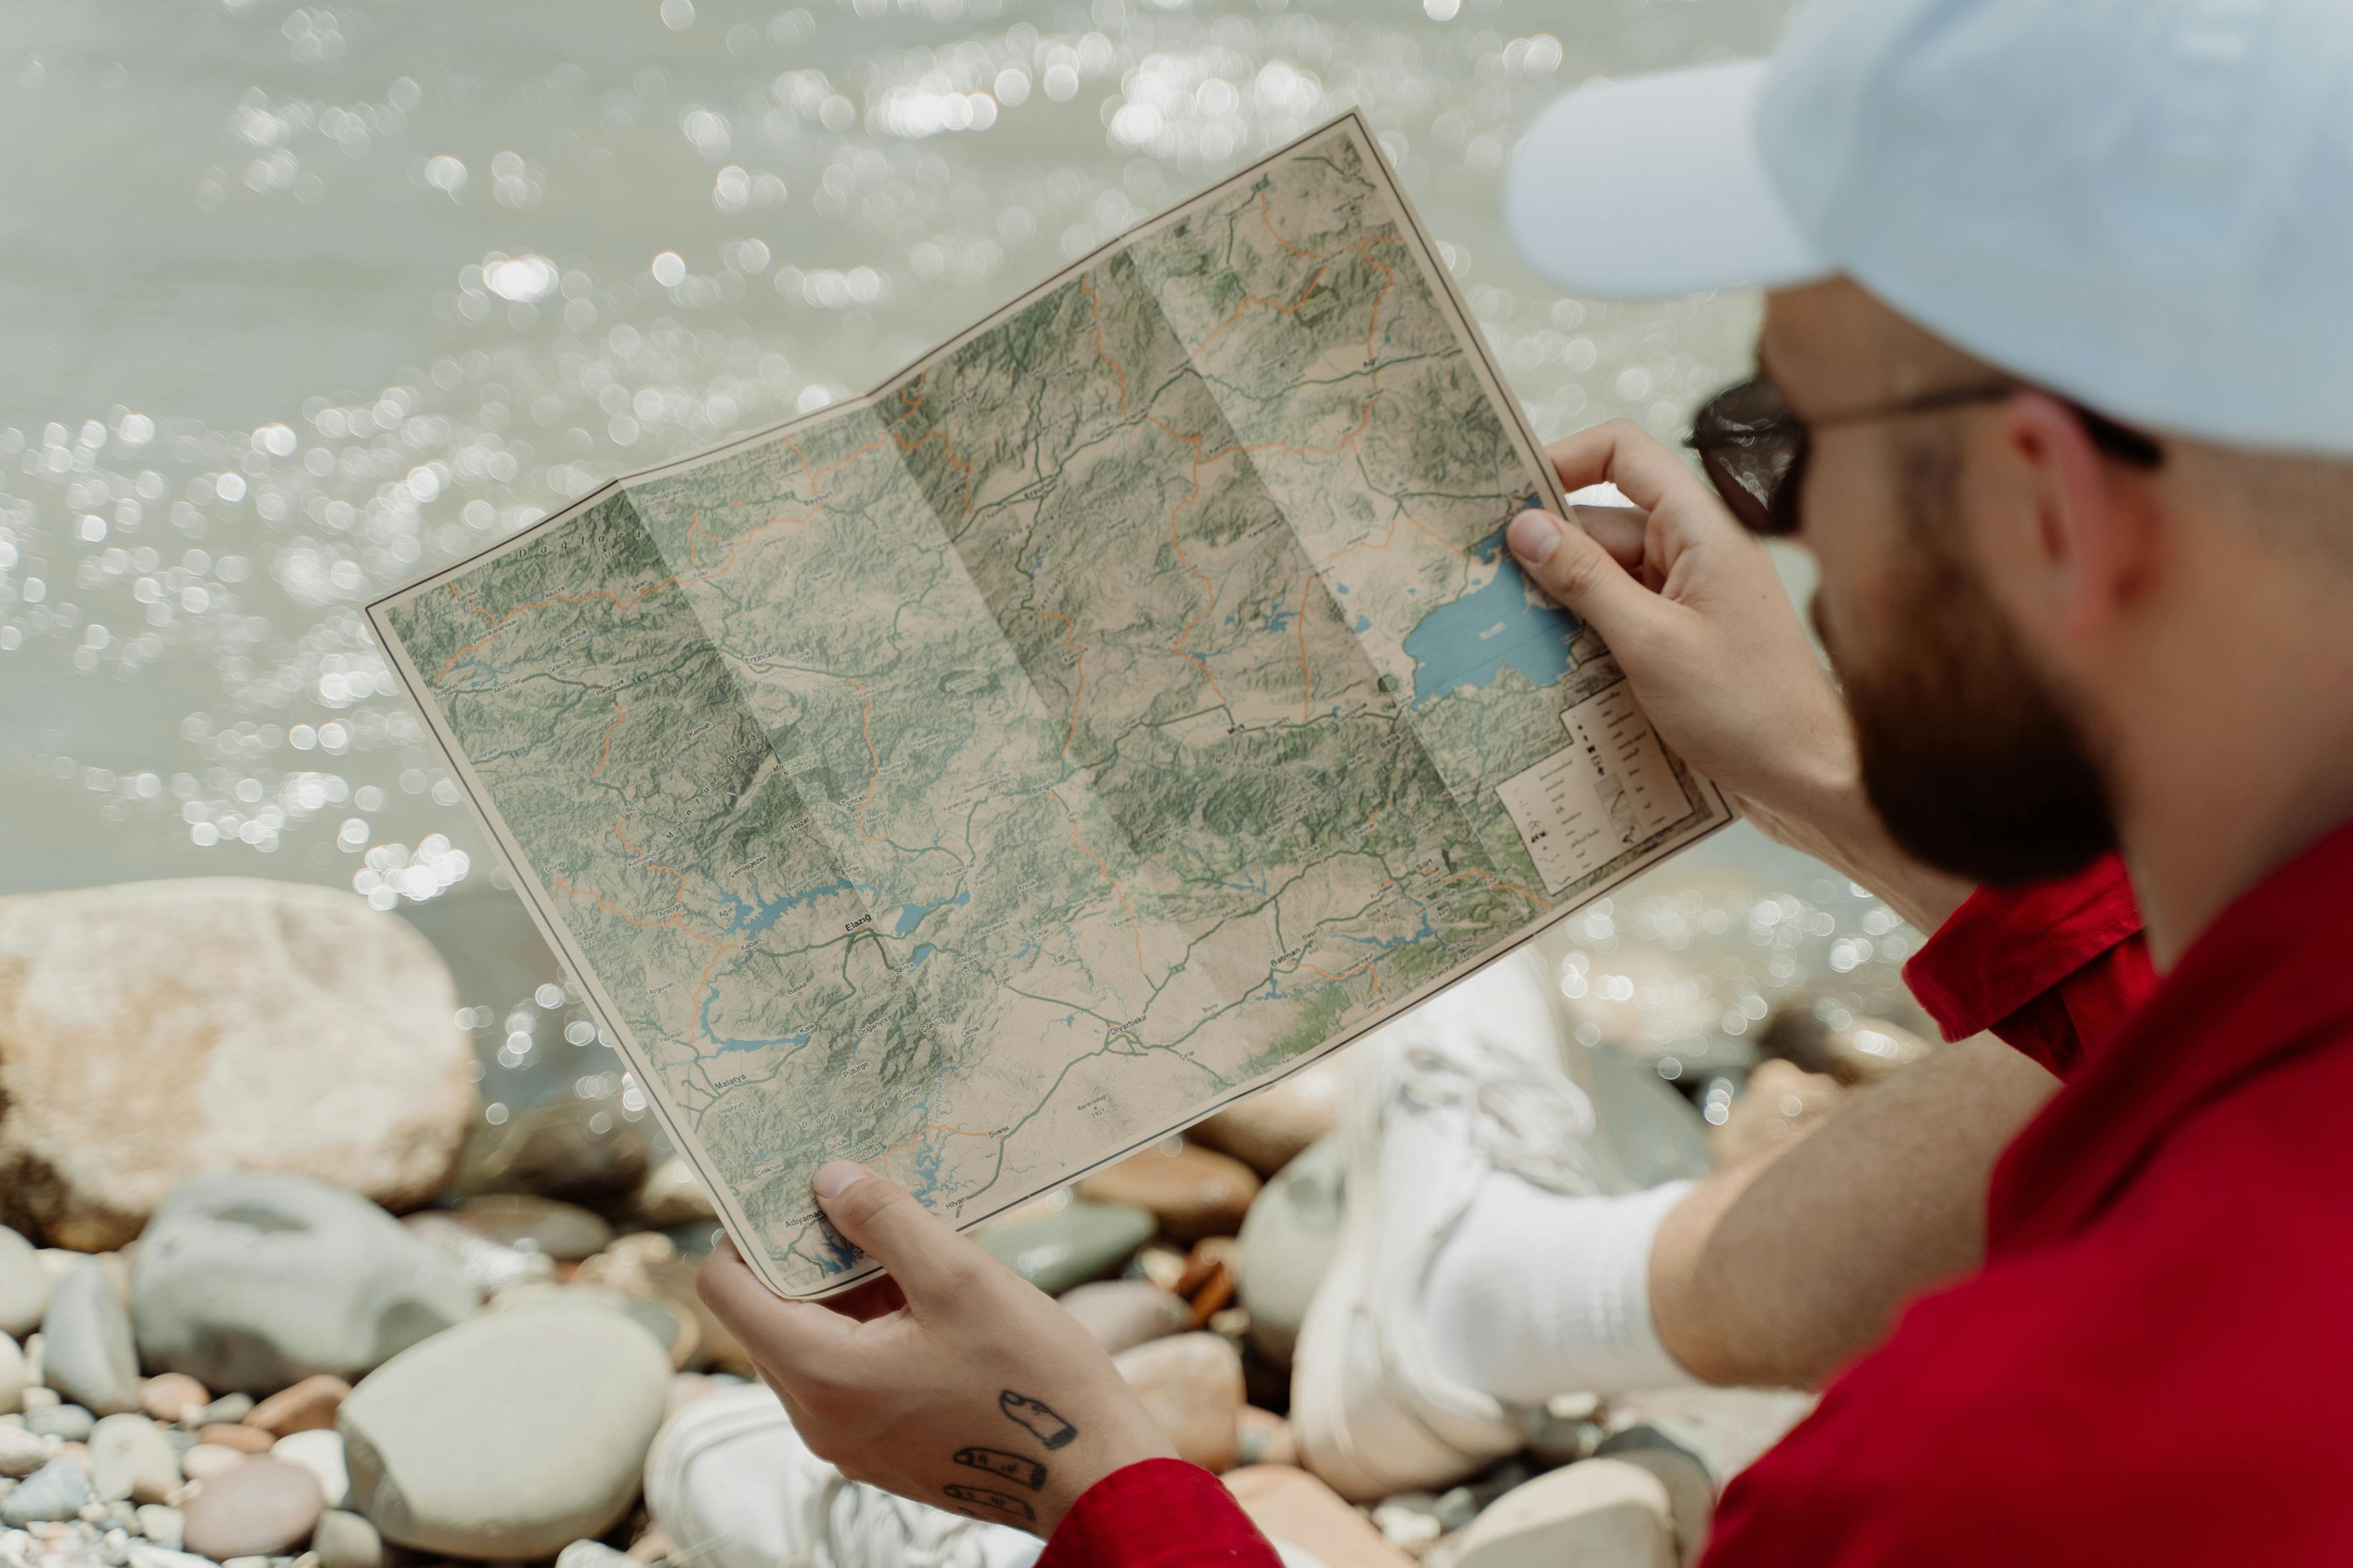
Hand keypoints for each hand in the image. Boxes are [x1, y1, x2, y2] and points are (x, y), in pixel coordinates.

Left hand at [696, 1162, 1176, 1535]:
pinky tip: (925, 1303)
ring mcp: (846, 1442)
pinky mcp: (878, 1450)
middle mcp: (817, 1420)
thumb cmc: (1032, 1377)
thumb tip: (828, 1178)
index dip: (747, 1231)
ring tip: (907, 1253)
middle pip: (766, 1316)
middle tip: (860, 1206)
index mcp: (822, 1377)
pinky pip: (843, 1377)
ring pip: (808, 1345)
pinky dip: (865, 1331)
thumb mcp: (960, 1276)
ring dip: (841, 1293)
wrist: (1092, 1472)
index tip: (793, 1192)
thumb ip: (884, 1220)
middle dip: (804, 1256)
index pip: (727, 1290)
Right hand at [1507, 421, 1970, 929]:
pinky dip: (1586, 632)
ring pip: (1607, 575)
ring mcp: (1690, 596)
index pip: (1625, 454)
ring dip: (1562, 599)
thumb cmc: (1745, 710)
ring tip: (1504, 628)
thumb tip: (1524, 527)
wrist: (1809, 779)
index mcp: (1700, 530)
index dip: (1565, 459)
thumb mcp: (1649, 643)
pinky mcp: (1684, 637)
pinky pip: (1622, 615)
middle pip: (1604, 522)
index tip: (1509, 495)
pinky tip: (1547, 663)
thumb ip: (1585, 580)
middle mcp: (1696, 551)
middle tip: (1483, 580)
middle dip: (1548, 548)